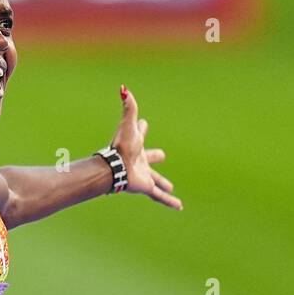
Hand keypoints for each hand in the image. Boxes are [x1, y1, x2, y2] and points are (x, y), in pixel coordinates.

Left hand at [108, 85, 180, 209]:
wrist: (114, 168)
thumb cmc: (120, 146)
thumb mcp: (127, 125)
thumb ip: (128, 107)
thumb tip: (123, 88)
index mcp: (136, 145)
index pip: (139, 134)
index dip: (141, 127)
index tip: (143, 123)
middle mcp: (140, 161)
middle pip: (148, 159)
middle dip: (154, 157)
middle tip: (162, 155)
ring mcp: (143, 175)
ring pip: (155, 181)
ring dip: (163, 184)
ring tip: (170, 187)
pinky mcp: (146, 187)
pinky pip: (159, 196)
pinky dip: (169, 201)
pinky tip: (179, 207)